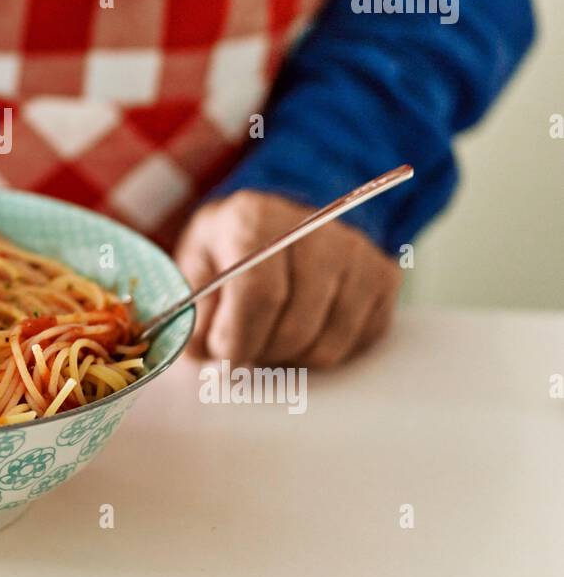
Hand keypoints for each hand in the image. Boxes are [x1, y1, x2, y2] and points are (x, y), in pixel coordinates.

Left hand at [174, 191, 400, 367]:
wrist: (278, 225)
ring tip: (273, 337)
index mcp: (255, 218)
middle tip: (247, 349)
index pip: (258, 292)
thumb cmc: (229, 251)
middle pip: (296, 325)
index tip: (225, 356)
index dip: (239, 338)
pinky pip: (359, 342)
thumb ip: (193, 312)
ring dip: (294, 358)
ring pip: (329, 343)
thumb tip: (209, 354)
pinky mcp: (384, 275)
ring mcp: (356, 250)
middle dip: (264, 353)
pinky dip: (326, 350)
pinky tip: (306, 328)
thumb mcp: (195, 269)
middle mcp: (315, 225)